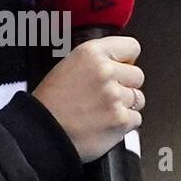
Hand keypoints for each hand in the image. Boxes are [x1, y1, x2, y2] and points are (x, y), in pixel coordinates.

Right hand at [32, 35, 144, 163]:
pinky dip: (123, 124)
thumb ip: (97, 60)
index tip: (121, 67)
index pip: (131, 47)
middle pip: (137, 75)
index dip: (126, 60)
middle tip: (105, 95)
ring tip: (101, 111)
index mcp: (91, 53)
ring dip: (124, 106)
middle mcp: (105, 72)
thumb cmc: (49, 104)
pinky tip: (104, 123)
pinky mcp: (120, 120)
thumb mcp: (68, 66)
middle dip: (126, 86)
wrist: (42, 133)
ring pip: (138, 98)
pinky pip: (136, 119)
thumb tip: (122, 62)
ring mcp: (114, 97)